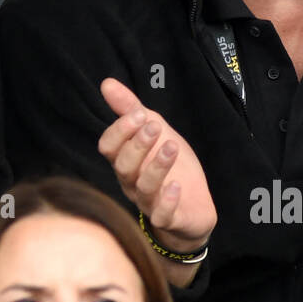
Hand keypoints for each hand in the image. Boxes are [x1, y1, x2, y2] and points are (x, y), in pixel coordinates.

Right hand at [98, 78, 216, 252]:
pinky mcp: (170, 219)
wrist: (195, 204)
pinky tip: (176, 186)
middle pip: (123, 167)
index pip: (109, 147)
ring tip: (172, 147)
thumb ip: (131, 109)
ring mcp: (149, 202)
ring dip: (157, 166)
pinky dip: (167, 200)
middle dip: (137, 145)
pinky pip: (161, 215)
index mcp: (125, 161)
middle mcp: (132, 183)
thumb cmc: (171, 165)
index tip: (139, 114)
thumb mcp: (155, 131)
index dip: (120, 131)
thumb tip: (107, 83)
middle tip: (154, 127)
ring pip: (144, 188)